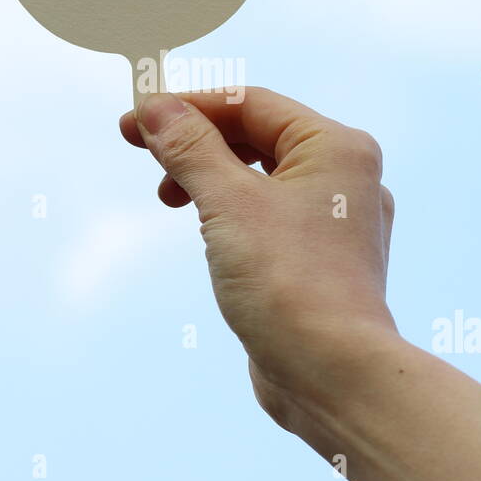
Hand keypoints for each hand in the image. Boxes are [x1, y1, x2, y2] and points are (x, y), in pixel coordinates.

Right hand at [119, 87, 397, 451]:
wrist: (333, 375)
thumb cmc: (288, 283)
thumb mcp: (227, 204)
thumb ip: (189, 148)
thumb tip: (155, 107)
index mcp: (337, 147)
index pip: (250, 104)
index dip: (187, 107)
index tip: (133, 121)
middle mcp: (347, 176)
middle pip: (257, 136)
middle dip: (196, 142)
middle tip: (142, 151)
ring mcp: (339, 220)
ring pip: (262, 177)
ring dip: (210, 177)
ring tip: (170, 199)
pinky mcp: (322, 260)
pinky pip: (270, 216)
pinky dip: (232, 213)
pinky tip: (207, 234)